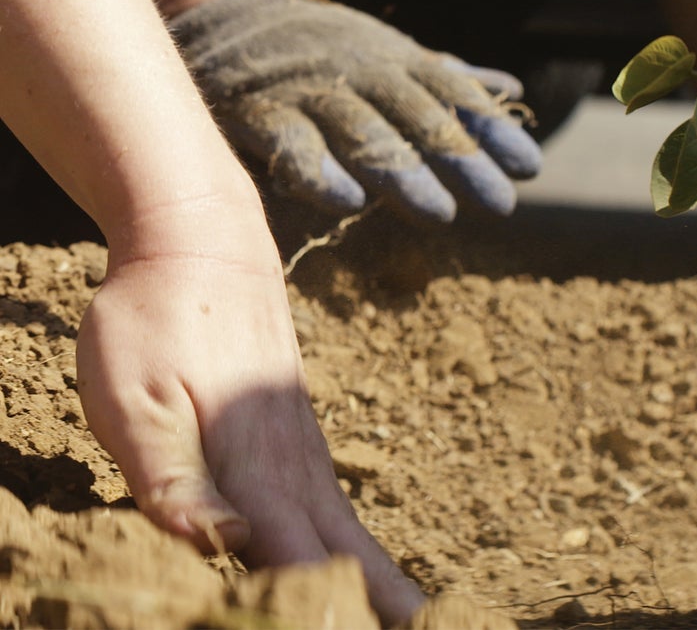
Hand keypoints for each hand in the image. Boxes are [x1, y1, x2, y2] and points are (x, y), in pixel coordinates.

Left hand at [75, 253, 424, 625]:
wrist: (207, 248)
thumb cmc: (158, 322)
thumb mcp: (136, 401)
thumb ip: (174, 478)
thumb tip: (226, 543)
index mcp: (257, 474)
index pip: (300, 571)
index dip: (330, 616)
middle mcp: (295, 473)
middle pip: (355, 561)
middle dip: (392, 608)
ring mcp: (304, 457)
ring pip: (354, 538)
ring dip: (386, 587)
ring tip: (414, 619)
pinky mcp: (298, 446)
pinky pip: (338, 515)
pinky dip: (363, 554)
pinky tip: (362, 570)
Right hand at [169, 0, 541, 223]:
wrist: (220, 16)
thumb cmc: (322, 51)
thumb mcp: (390, 57)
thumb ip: (447, 78)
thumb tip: (512, 86)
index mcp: (393, 60)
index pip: (452, 93)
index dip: (490, 128)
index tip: (529, 167)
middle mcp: (356, 71)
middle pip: (415, 117)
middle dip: (460, 160)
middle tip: (500, 205)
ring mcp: (306, 90)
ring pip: (360, 130)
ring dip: (402, 172)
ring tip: (441, 214)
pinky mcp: (255, 111)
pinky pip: (289, 142)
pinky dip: (317, 170)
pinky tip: (348, 203)